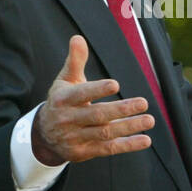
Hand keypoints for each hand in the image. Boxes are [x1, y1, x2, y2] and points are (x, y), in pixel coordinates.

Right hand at [31, 35, 153, 164]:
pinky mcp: (82, 152)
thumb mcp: (64, 80)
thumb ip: (74, 61)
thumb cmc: (61, 101)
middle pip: (96, 115)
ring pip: (105, 133)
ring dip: (128, 127)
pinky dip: (127, 146)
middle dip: (121, 110)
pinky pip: (107, 149)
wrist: (43, 134)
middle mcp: (67, 119)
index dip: (97, 89)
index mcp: (63, 99)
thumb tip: (78, 38)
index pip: (81, 94)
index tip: (115, 84)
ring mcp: (75, 138)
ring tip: (149, 120)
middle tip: (143, 103)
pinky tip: (145, 140)